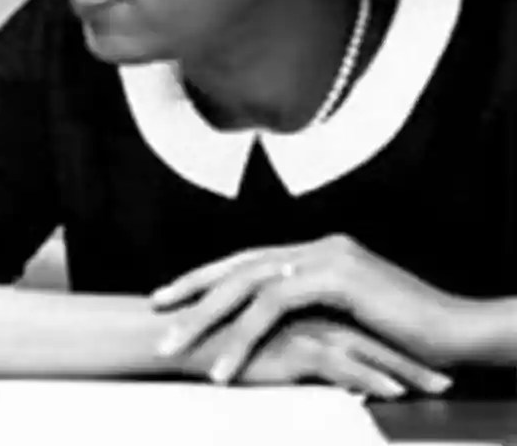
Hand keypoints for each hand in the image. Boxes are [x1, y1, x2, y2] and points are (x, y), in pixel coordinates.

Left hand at [152, 234, 468, 383]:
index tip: (170, 298)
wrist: (461, 334)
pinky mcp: (337, 278)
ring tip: (174, 348)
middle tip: (154, 312)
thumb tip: (280, 332)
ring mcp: (327, 258)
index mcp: (316, 254)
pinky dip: (243, 338)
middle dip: (192, 290)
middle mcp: (316, 248)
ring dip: (205, 319)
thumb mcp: (350, 322)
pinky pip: (273, 308)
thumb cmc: (410, 339)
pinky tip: (224, 368)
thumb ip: (313, 317)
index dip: (207, 279)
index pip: (248, 262)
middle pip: (238, 266)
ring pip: (247, 285)